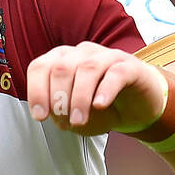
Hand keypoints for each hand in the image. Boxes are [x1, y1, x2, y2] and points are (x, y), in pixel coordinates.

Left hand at [27, 42, 165, 136]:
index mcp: (62, 60)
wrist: (138, 106)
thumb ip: (61, 114)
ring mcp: (107, 57)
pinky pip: (116, 73)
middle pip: (62, 67)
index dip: (36, 91)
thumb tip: (56, 115)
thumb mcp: (75, 115)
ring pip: (87, 69)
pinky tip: (100, 104)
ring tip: (79, 119)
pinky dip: (105, 89)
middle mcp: (82, 54)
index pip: (40, 67)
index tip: (40, 116)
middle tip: (65, 121)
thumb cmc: (101, 107)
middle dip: (59, 97)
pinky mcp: (130, 67)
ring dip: (79, 97)